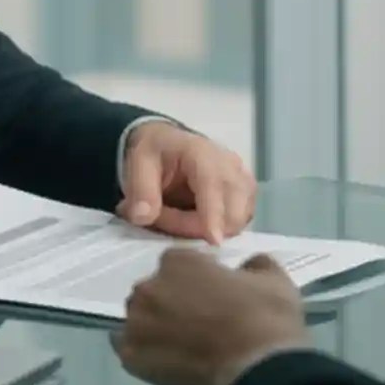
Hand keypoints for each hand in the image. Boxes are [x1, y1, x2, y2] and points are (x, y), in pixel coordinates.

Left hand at [111, 249, 309, 384]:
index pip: (177, 263)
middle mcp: (148, 287)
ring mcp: (137, 322)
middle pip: (155, 290)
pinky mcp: (132, 356)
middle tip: (197, 320)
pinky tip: (168, 358)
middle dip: (171, 300)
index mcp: (177, 262)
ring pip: (141, 319)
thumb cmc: (265, 318)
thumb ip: (254, 264)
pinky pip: (132, 349)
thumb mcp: (272, 279)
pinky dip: (146, 352)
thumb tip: (249, 265)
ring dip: (156, 325)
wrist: (258, 368)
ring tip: (183, 343)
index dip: (194, 278)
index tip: (210, 293)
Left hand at [118, 122, 255, 243]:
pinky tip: (197, 220)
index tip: (213, 240)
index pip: (213, 185)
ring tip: (178, 217)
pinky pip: (240, 220)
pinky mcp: (246, 193)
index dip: (214, 214)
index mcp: (201, 153)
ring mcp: (242, 178)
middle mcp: (230, 164)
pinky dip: (220, 228)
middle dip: (202, 226)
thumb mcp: (137, 164)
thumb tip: (143, 217)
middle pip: (233, 208)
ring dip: (210, 228)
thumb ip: (141, 191)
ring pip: (239, 218)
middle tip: (167, 220)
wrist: (166, 144)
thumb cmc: (154, 153)